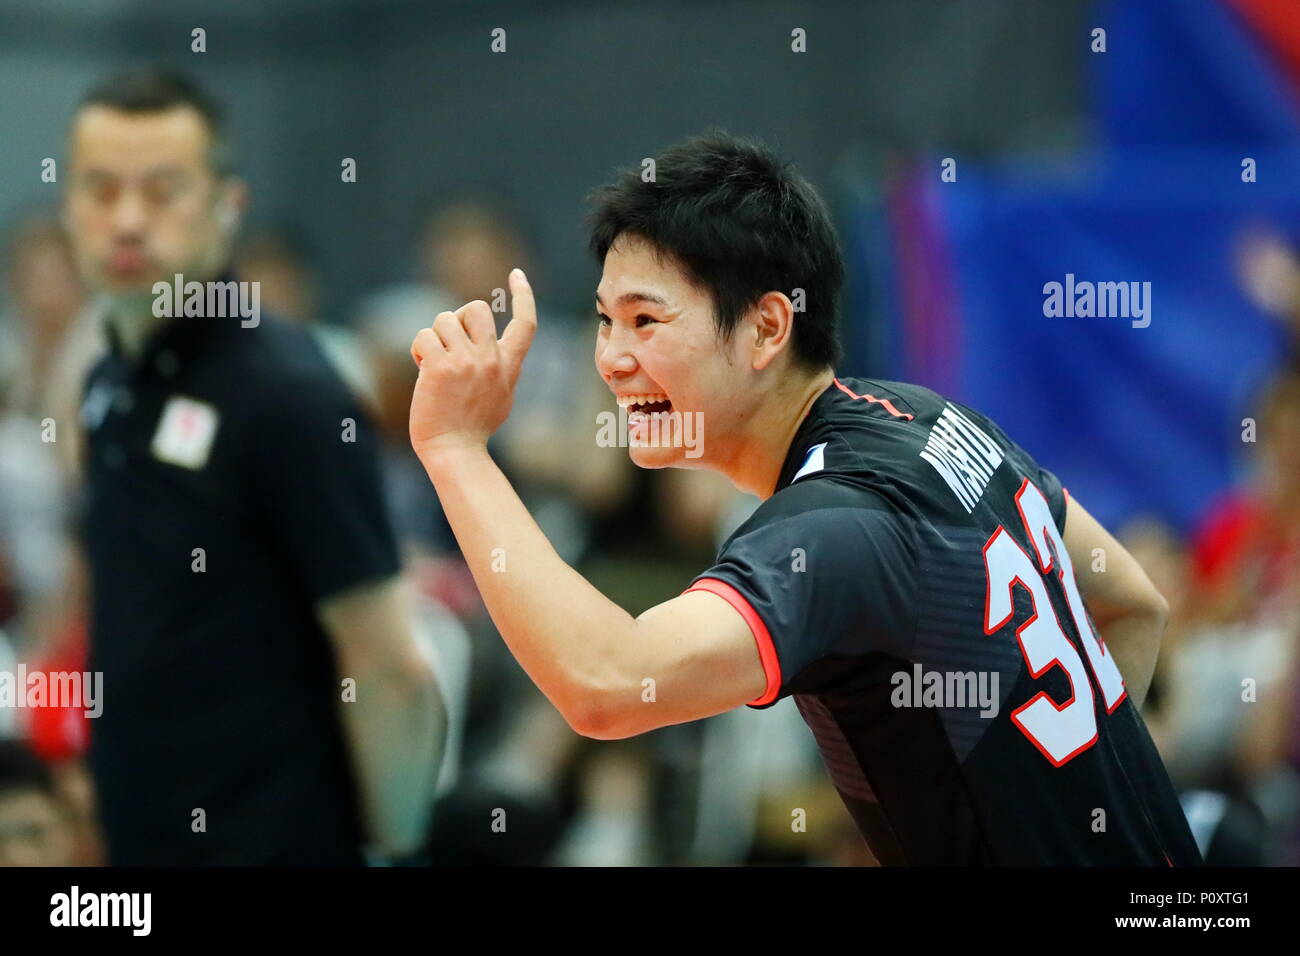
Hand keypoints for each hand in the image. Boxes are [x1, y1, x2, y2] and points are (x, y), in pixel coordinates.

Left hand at [409, 269, 536, 458]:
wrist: (456, 451)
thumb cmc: (472, 428)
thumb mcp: (500, 395)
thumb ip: (498, 367)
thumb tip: (491, 346)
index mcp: (508, 366)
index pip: (526, 323)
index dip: (523, 295)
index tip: (517, 274)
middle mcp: (491, 359)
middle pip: (476, 309)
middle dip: (457, 319)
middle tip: (447, 344)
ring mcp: (466, 362)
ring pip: (444, 319)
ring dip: (433, 337)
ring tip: (431, 365)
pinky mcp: (440, 366)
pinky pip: (424, 337)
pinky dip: (418, 351)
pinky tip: (421, 373)